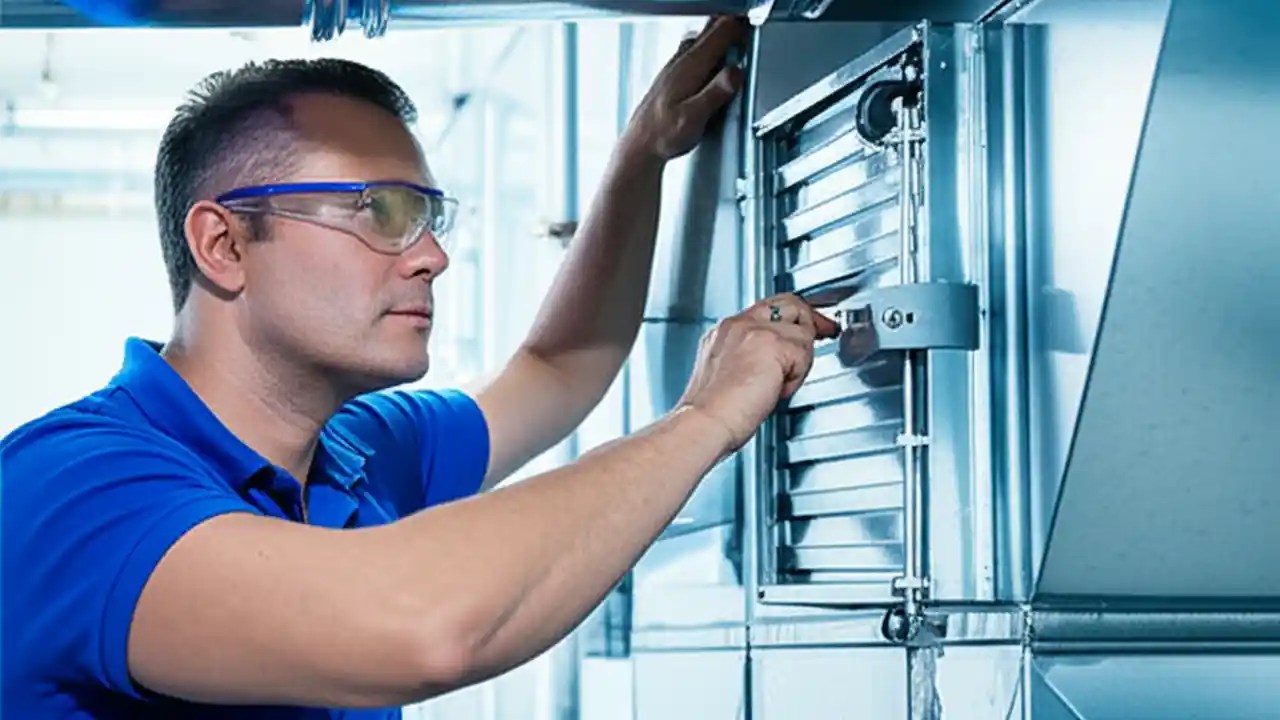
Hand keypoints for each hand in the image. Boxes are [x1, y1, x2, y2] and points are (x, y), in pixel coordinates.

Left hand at [620, 15, 748, 163]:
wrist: (640, 146)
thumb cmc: (662, 135)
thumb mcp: (694, 118)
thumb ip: (716, 93)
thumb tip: (735, 73)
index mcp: (690, 67)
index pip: (720, 32)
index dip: (740, 29)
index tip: (752, 36)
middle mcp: (680, 62)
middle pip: (710, 28)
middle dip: (732, 29)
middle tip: (747, 39)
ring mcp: (674, 67)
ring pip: (701, 38)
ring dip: (720, 38)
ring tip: (735, 49)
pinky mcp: (672, 76)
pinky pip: (693, 51)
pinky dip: (708, 50)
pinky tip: (712, 66)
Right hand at [676, 294, 839, 452]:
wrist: (705, 420)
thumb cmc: (711, 412)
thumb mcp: (725, 374)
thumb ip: (748, 358)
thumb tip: (772, 364)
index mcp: (725, 331)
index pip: (766, 309)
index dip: (789, 316)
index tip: (804, 325)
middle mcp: (739, 325)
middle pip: (789, 304)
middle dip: (812, 319)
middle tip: (827, 330)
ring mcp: (756, 332)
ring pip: (802, 332)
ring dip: (800, 361)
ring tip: (780, 386)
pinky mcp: (775, 345)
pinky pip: (805, 354)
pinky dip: (797, 377)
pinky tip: (778, 391)